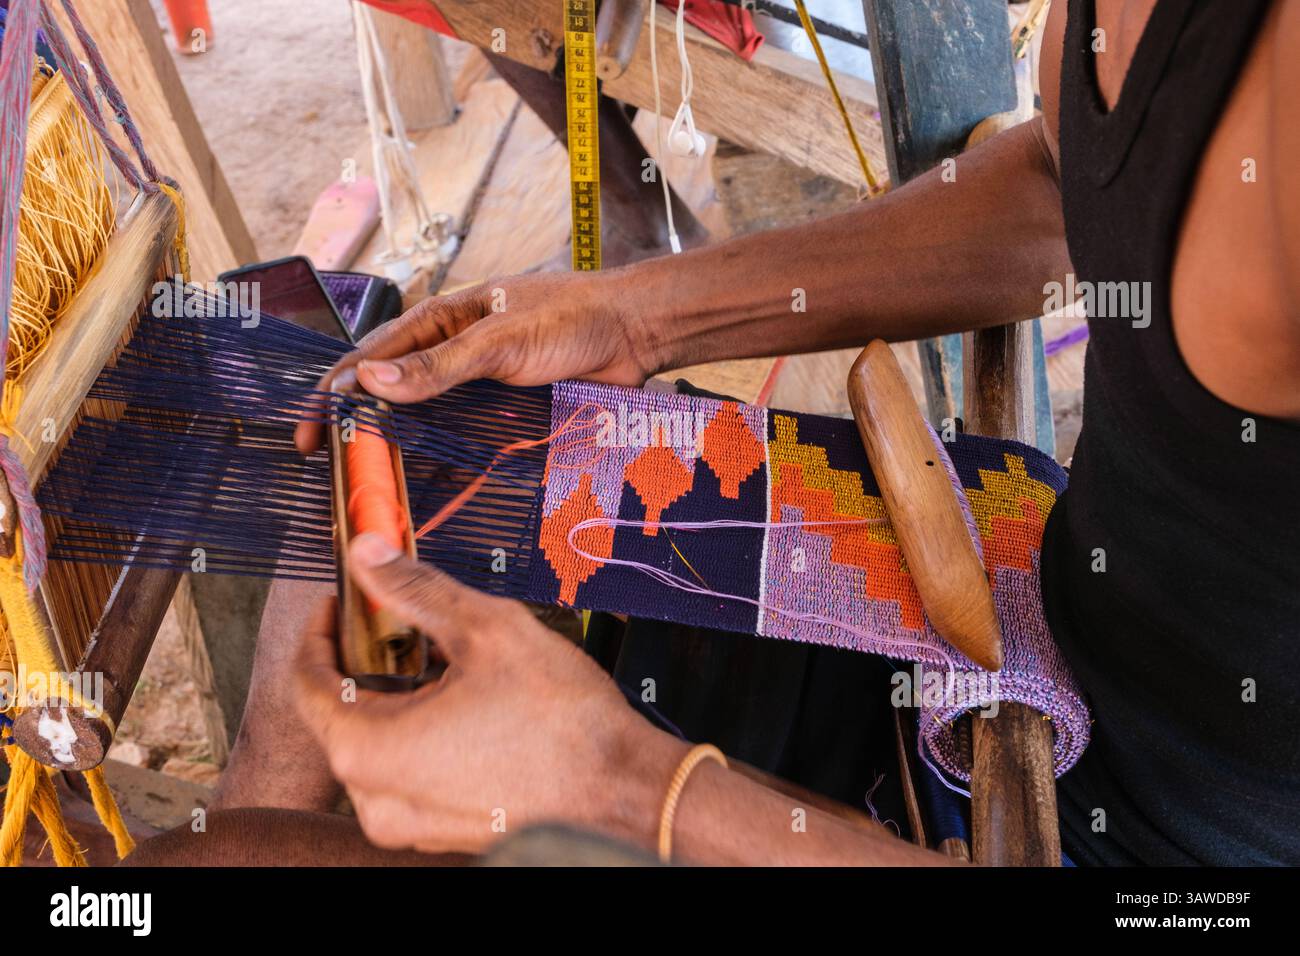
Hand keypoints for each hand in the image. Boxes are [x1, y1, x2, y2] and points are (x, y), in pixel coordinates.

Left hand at [294, 532, 685, 854]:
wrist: (623, 791)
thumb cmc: (561, 724)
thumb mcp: (485, 631)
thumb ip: (416, 590)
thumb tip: (370, 553)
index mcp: (368, 751)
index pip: (306, 683)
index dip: (322, 630)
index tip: (343, 601)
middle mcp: (376, 799)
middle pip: (340, 715)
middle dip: (364, 662)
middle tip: (401, 623)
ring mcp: (408, 825)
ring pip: (377, 746)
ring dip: (396, 699)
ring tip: (444, 663)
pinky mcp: (440, 832)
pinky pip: (408, 774)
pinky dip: (420, 735)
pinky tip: (467, 706)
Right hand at [295, 270, 664, 452]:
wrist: (632, 331)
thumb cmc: (571, 318)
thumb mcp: (499, 341)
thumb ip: (438, 366)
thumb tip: (370, 382)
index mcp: (439, 320)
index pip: (368, 359)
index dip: (332, 395)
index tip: (309, 434)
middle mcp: (451, 349)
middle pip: (390, 391)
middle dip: (357, 427)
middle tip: (332, 469)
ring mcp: (477, 381)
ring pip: (424, 417)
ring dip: (397, 445)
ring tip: (371, 483)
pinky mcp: (504, 406)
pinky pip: (463, 434)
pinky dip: (441, 455)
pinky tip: (428, 481)